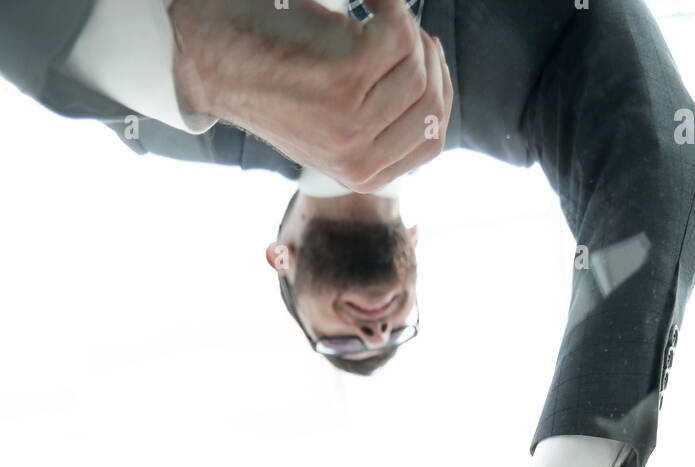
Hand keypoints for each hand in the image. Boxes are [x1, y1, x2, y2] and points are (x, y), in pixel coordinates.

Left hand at [170, 0, 451, 192]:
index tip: (422, 51)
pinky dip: (385, 1)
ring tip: (374, 4)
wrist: (211, 57)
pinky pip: (395, 33)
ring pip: (417, 62)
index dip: (437, 87)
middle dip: (422, 49)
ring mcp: (352, 127)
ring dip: (402, 22)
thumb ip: (379, 119)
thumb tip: (434, 90)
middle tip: (394, 20)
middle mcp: (360, 161)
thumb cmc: (270, 77)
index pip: (434, 137)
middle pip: (431, 97)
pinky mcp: (343, 85)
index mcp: (362, 176)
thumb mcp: (332, 117)